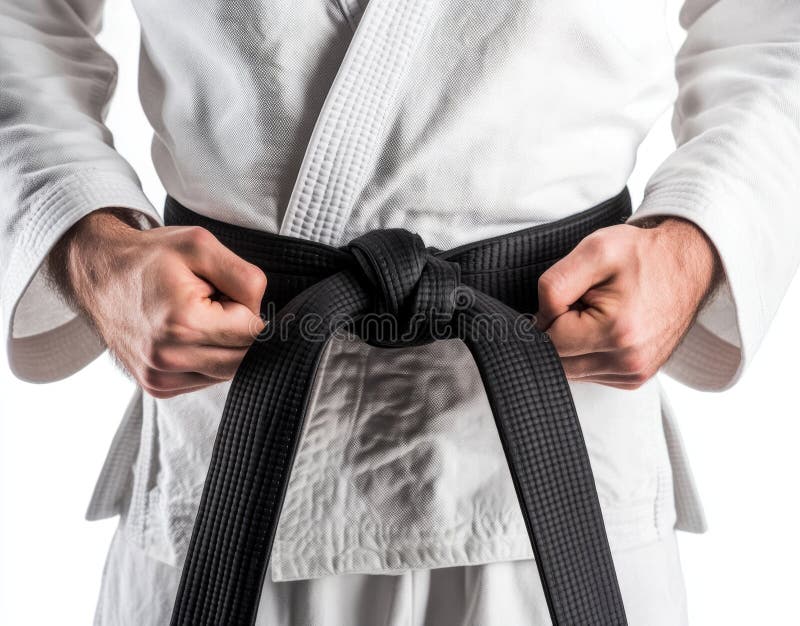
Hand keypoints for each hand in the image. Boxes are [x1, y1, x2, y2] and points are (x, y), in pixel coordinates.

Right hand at [50, 209, 266, 397]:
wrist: (100, 273)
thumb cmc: (153, 256)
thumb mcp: (202, 246)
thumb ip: (246, 279)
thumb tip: (263, 315)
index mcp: (183, 324)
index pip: (253, 332)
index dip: (248, 308)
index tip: (223, 291)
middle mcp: (169, 359)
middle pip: (244, 359)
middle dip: (239, 331)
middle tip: (214, 303)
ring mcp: (159, 378)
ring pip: (228, 373)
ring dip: (225, 347)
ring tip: (198, 317)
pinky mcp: (156, 388)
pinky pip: (206, 379)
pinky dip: (208, 359)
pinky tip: (188, 335)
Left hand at [536, 217, 720, 389]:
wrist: (687, 262)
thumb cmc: (642, 254)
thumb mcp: (593, 251)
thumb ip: (554, 286)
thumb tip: (537, 322)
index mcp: (617, 331)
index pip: (548, 341)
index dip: (547, 316)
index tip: (571, 296)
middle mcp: (629, 361)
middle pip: (557, 362)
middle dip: (559, 332)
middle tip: (582, 303)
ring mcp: (634, 374)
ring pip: (571, 371)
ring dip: (572, 344)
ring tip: (596, 314)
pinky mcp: (635, 378)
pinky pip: (589, 374)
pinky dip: (586, 353)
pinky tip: (603, 329)